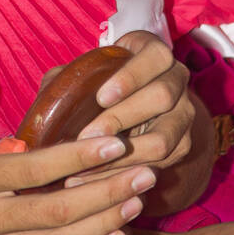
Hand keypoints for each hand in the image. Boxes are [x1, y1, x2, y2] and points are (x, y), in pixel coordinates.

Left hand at [67, 31, 192, 186]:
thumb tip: (48, 94)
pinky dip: (125, 174)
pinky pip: (159, 164)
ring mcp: (184, 113)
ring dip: (123, 155)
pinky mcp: (182, 145)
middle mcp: (178, 79)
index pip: (156, 57)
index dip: (131, 77)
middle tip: (86, 136)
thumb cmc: (102, 81)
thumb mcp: (89, 71)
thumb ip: (70, 77)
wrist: (133, 105)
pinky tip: (96, 181)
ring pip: (164, 138)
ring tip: (86, 165)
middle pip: (161, 97)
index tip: (101, 97)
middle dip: (122, 118)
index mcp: (156, 53)